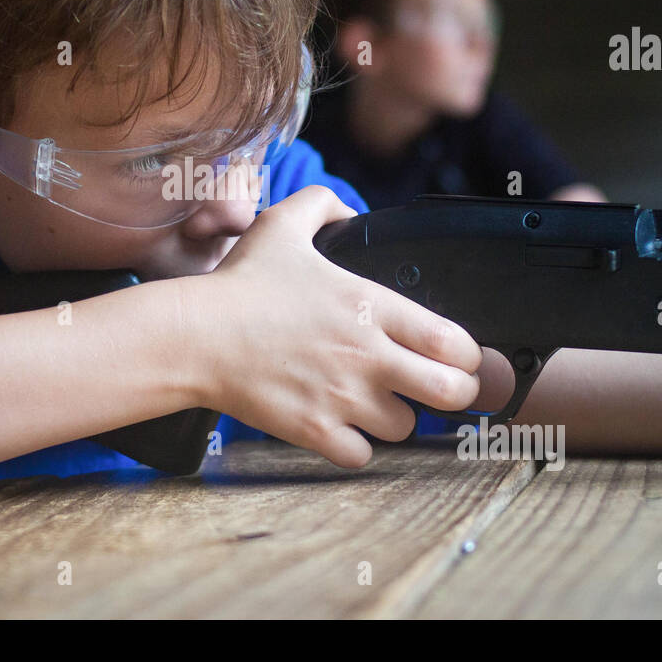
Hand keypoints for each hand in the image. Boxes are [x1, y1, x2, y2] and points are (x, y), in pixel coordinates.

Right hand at [184, 185, 482, 466]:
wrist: (197, 335)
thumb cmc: (239, 283)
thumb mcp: (282, 224)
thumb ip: (322, 204)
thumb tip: (347, 213)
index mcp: (373, 307)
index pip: (457, 343)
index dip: (464, 354)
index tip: (451, 355)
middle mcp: (369, 356)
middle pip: (452, 393)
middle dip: (452, 394)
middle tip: (432, 389)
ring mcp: (343, 398)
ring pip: (406, 428)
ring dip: (394, 418)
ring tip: (372, 403)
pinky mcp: (315, 431)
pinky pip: (362, 456)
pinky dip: (356, 446)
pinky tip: (341, 426)